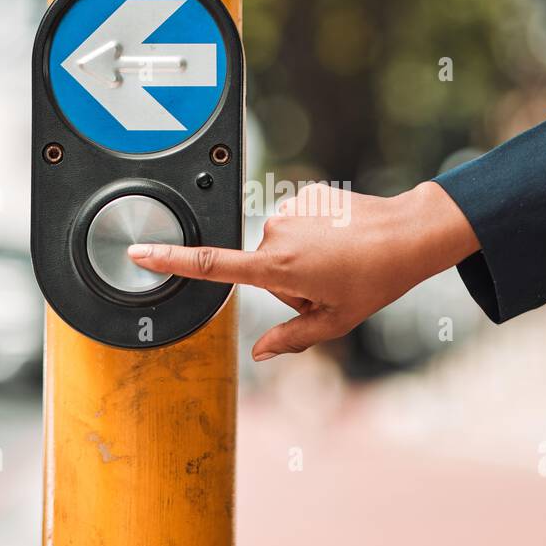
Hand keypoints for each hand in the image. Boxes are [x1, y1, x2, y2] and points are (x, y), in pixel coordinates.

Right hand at [127, 181, 479, 359]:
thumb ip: (290, 339)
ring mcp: (290, 209)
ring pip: (280, 244)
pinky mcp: (305, 192)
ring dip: (301, 257)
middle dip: (287, 280)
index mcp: (277, 267)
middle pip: (261, 266)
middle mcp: (276, 233)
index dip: (171, 260)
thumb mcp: (334, 322)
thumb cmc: (374, 279)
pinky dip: (313, 233)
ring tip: (337, 260)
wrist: (407, 234)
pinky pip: (296, 221)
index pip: (212, 266)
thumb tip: (258, 353)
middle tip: (326, 282)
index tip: (138, 251)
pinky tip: (341, 239)